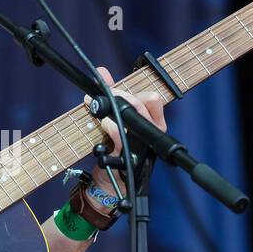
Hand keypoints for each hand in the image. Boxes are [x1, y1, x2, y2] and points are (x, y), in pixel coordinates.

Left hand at [81, 65, 166, 212]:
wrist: (107, 180)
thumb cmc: (114, 149)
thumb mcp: (111, 118)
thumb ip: (110, 95)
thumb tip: (102, 71)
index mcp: (152, 123)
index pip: (153, 99)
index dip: (132, 91)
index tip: (112, 90)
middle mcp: (151, 135)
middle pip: (145, 104)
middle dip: (121, 96)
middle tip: (101, 97)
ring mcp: (143, 147)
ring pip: (135, 119)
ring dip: (115, 111)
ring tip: (99, 113)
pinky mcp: (130, 159)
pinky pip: (121, 137)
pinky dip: (109, 129)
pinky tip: (102, 126)